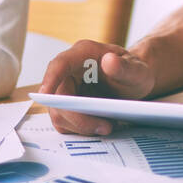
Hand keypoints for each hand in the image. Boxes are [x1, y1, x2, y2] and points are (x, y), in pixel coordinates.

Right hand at [38, 40, 154, 134]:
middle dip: (77, 116)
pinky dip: (81, 129)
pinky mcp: (68, 106)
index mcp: (83, 54)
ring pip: (59, 113)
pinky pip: (65, 122)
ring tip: (107, 127)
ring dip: (80, 125)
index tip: (46, 96)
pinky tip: (100, 127)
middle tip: (105, 127)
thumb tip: (109, 61)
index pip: (59, 64)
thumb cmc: (133, 72)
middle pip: (57, 97)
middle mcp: (70, 71)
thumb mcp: (137, 70)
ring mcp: (67, 89)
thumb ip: (125, 67)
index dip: (50, 79)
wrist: (134, 83)